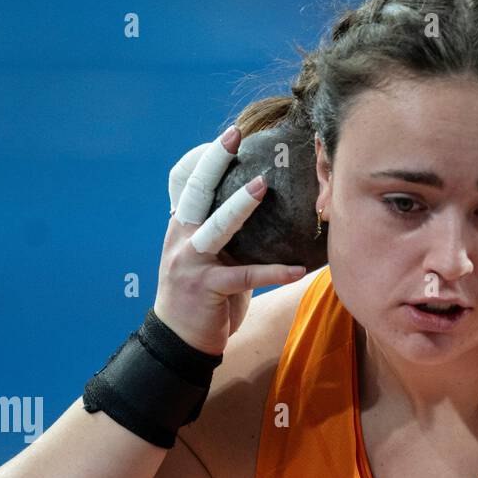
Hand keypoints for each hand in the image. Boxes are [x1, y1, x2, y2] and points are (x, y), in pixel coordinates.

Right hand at [154, 126, 307, 353]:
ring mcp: (190, 263)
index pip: (190, 185)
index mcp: (181, 229)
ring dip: (240, 206)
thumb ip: (226, 240)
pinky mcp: (207, 288)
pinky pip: (245, 277)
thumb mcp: (210, 263)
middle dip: (215, 162)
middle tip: (235, 135)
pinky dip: (274, 273)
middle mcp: (180, 240)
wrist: (180, 342)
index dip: (207, 159)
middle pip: (197, 193)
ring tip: (262, 187)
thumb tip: (262, 217)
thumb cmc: (202, 300)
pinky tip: (298, 270)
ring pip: (216, 227)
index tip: (229, 135)